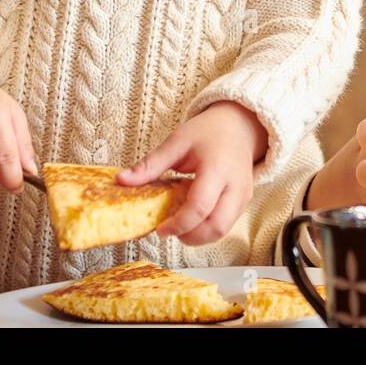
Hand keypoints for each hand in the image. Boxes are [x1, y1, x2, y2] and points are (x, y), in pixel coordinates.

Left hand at [117, 101, 265, 245]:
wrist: (238, 127)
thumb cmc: (207, 132)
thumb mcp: (177, 142)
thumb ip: (150, 164)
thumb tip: (121, 180)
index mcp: (218, 168)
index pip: (199, 206)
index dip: (178, 224)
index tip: (159, 228)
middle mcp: (236, 186)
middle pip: (216, 226)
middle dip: (190, 237)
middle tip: (169, 231)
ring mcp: (243, 196)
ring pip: (222, 231)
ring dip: (198, 236)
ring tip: (179, 225)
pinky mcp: (244, 203)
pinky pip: (226, 225)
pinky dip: (207, 229)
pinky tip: (192, 218)